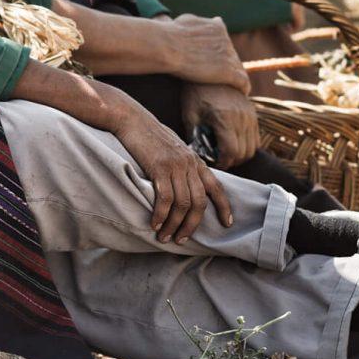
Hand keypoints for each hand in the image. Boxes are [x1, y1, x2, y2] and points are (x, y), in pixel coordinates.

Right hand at [112, 105, 233, 242]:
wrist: (131, 118)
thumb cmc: (149, 135)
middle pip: (199, 203)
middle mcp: (189, 164)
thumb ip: (182, 165)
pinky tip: (155, 224)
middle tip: (181, 240)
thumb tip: (185, 183)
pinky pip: (165, 198)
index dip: (224, 207)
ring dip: (174, 225)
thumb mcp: (173, 149)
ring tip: (165, 237)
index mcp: (195, 160)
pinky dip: (161, 215)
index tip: (227, 224)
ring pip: (183, 204)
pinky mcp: (159, 167)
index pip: (215, 187)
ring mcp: (175, 166)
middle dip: (192, 225)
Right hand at [161, 14, 249, 92]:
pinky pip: (243, 81)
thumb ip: (198, 22)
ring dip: (235, 76)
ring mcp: (228, 57)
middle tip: (220, 76)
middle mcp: (225, 40)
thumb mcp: (187, 20)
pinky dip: (243, 87)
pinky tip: (243, 92)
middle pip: (232, 55)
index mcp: (217, 27)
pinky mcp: (228, 73)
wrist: (168, 46)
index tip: (214, 60)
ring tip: (233, 86)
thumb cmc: (171, 34)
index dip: (219, 51)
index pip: (224, 41)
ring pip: (238, 68)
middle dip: (227, 64)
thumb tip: (206, 22)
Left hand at [182, 82, 259, 168]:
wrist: (211, 69)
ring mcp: (250, 115)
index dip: (223, 162)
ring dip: (240, 154)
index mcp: (225, 118)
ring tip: (224, 151)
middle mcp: (242, 117)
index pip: (231, 151)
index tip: (213, 162)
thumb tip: (197, 156)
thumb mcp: (189, 113)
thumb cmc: (196, 92)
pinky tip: (232, 141)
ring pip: (252, 148)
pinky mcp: (253, 113)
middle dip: (231, 161)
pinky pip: (256, 138)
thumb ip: (193, 136)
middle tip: (217, 158)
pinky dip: (246, 145)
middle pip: (244, 153)